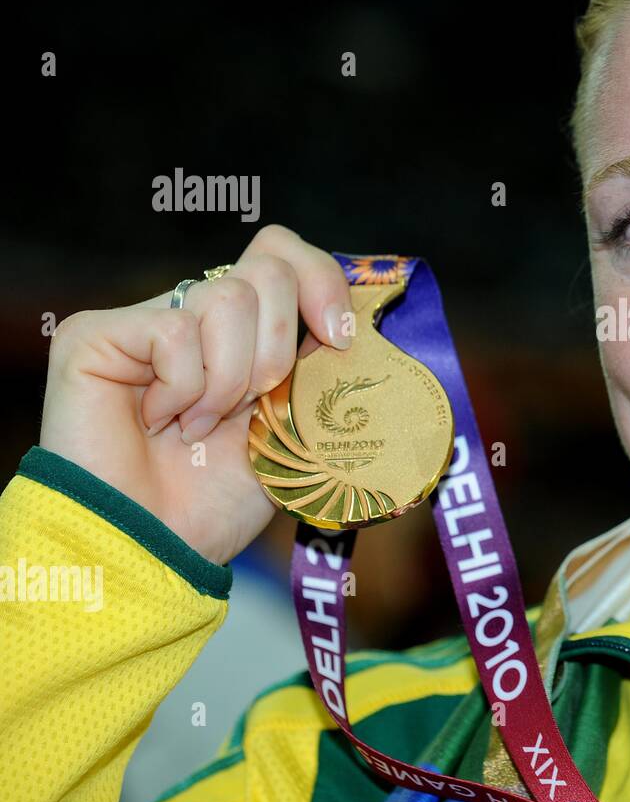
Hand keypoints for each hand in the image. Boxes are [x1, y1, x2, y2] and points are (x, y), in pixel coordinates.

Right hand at [38, 225, 352, 565]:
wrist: (153, 547)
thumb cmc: (217, 501)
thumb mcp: (294, 431)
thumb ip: (318, 374)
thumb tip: (360, 333)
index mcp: (244, 330)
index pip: (284, 255)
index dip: (321, 281)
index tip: (339, 341)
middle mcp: (193, 314)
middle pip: (267, 269)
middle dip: (279, 349)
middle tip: (251, 408)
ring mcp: (144, 320)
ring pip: (227, 298)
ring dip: (231, 379)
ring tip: (200, 426)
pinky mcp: (96, 334)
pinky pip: (173, 332)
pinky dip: (183, 389)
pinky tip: (158, 422)